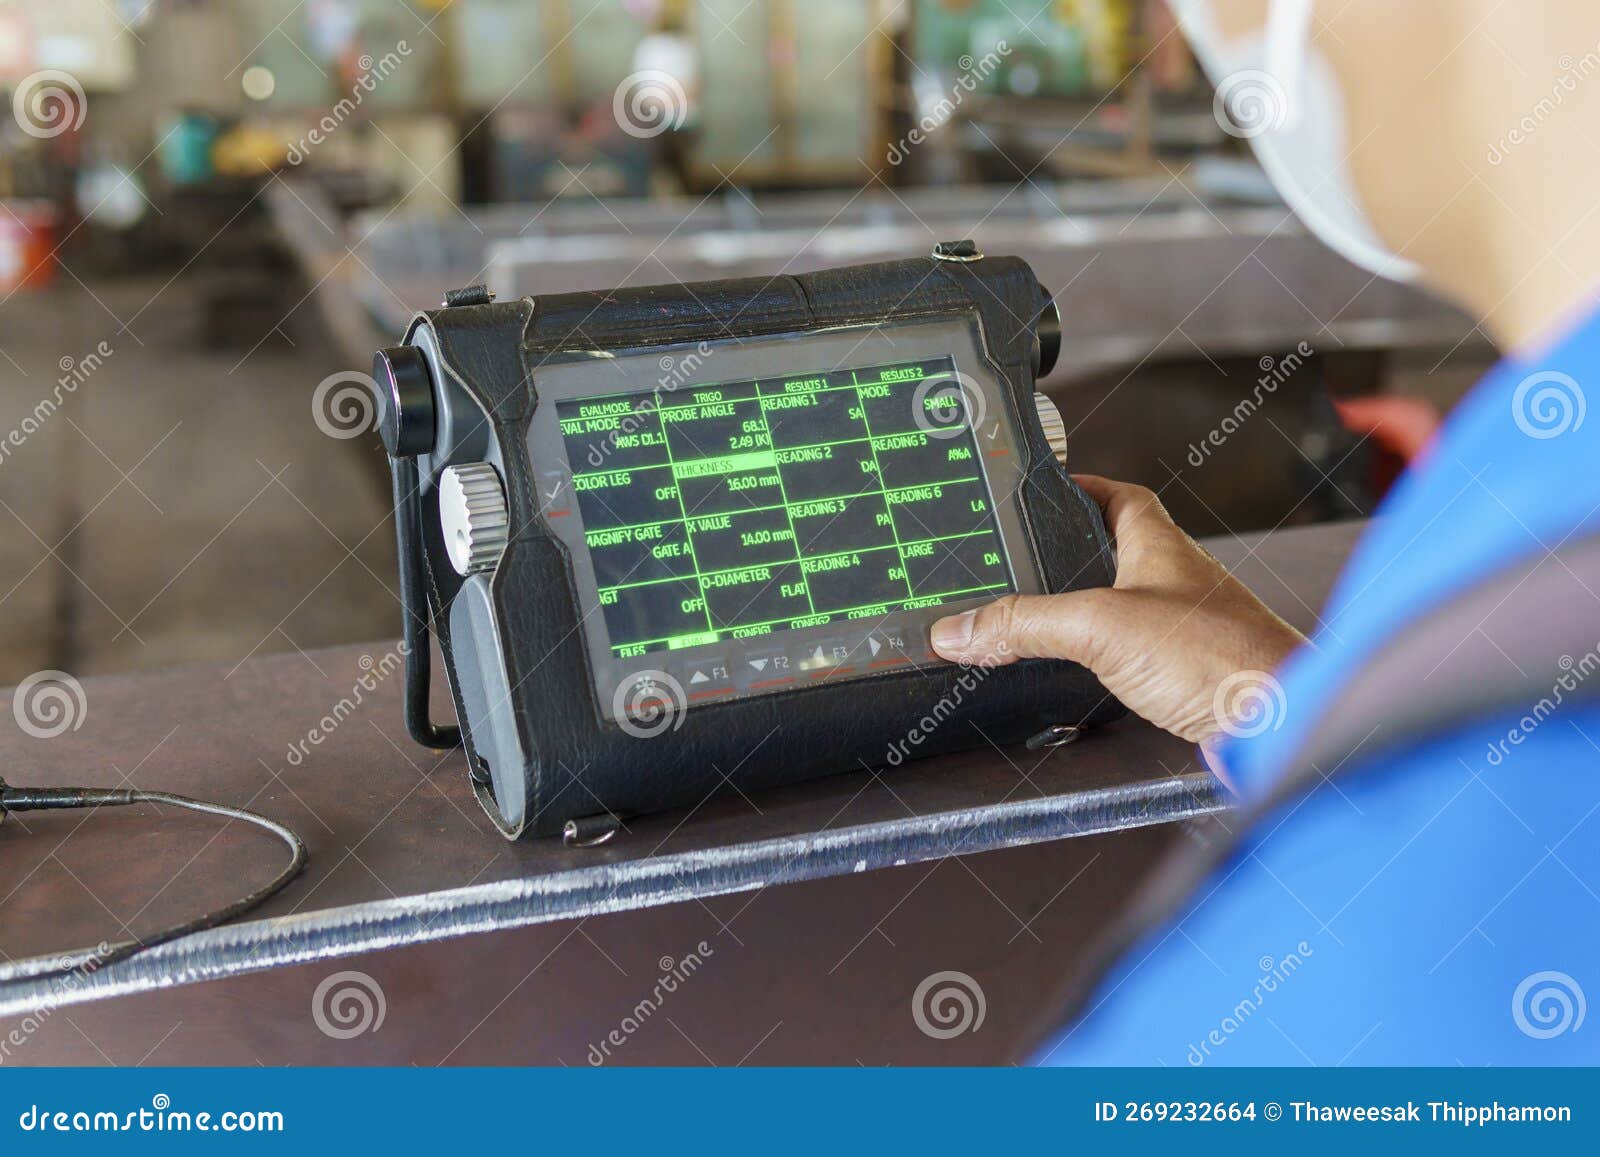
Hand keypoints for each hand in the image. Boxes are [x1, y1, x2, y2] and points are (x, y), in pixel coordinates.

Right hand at [929, 475, 1306, 744]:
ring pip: (1122, 606)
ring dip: (1083, 612)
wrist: (1278, 723)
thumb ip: (1025, 623)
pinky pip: (1133, 656)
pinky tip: (1081, 677)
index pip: (1116, 496)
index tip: (1043, 489)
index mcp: (1159, 545)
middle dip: (1069, 554)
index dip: (1078, 488)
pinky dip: (1101, 661)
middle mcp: (1175, 581)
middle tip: (1027, 561)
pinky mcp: (1186, 676)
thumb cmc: (1221, 656)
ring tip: (1038, 621)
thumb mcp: (1100, 626)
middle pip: (1115, 551)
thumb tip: (960, 628)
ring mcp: (1184, 629)